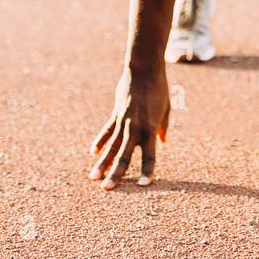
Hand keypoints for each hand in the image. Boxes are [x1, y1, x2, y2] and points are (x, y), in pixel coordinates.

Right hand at [88, 66, 169, 189]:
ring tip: (93, 178)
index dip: (147, 170)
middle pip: (124, 155)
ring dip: (101, 162)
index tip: (144, 185)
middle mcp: (135, 127)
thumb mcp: (166, 109)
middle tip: (106, 189)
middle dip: (116, 173)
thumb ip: (162, 127)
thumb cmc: (159, 89)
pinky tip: (93, 153)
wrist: (144, 69)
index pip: (149, 154)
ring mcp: (123, 121)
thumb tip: (162, 142)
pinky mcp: (115, 114)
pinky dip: (100, 142)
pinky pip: (106, 131)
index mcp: (150, 128)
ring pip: (111, 146)